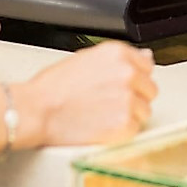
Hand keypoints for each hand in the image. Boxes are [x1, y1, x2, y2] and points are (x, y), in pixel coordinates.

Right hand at [23, 41, 156, 145]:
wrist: (37, 110)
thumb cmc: (54, 87)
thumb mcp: (87, 58)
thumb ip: (119, 59)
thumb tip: (145, 57)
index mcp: (118, 53)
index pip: (147, 65)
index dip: (134, 79)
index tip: (123, 87)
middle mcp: (127, 73)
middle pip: (149, 89)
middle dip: (134, 97)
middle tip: (110, 104)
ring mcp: (128, 99)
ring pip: (144, 111)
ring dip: (129, 116)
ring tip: (103, 116)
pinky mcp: (124, 124)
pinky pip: (135, 130)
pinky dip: (121, 133)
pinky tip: (103, 127)